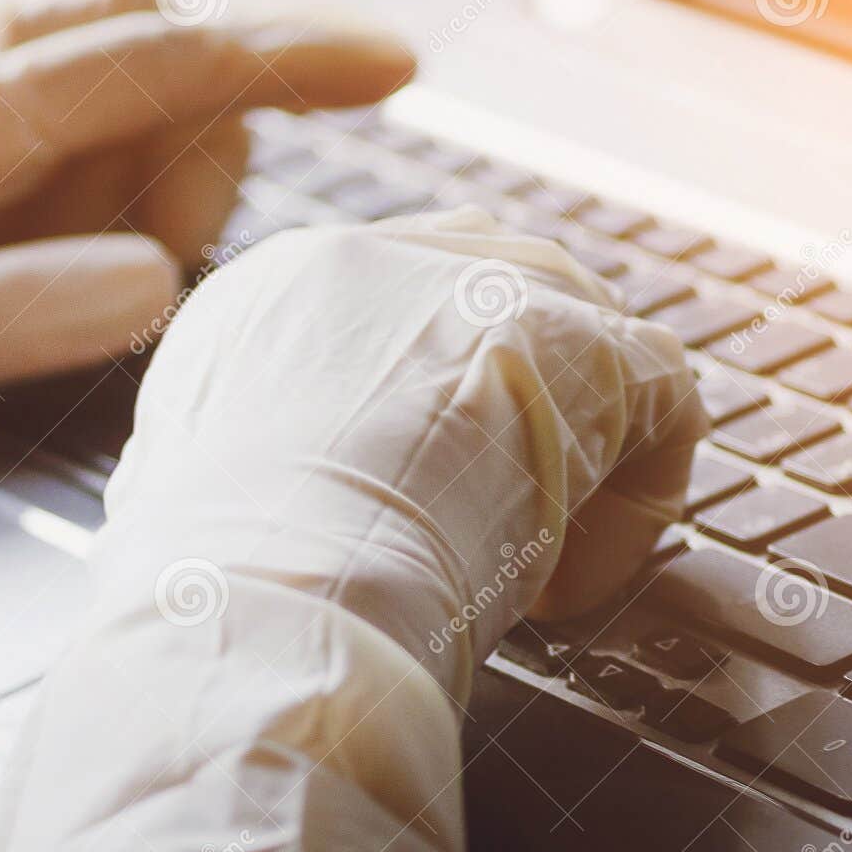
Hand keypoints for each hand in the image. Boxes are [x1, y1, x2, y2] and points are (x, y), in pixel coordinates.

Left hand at [0, 0, 413, 466]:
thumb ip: (4, 318)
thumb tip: (153, 284)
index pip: (156, 64)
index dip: (287, 62)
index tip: (389, 68)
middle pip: (139, 32)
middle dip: (187, 134)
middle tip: (114, 264)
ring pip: (80, 54)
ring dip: (115, 153)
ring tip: (19, 267)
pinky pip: (13, 88)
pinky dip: (53, 156)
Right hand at [0, 209, 706, 851]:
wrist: (261, 592)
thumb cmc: (213, 582)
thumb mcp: (188, 494)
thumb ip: (242, 458)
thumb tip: (275, 491)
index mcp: (280, 290)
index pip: (394, 301)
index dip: (430, 399)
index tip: (426, 485)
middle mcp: (387, 259)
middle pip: (504, 292)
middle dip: (521, 405)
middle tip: (498, 517)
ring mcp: (492, 287)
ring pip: (591, 343)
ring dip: (579, 458)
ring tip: (534, 568)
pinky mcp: (586, 346)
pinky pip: (663, 402)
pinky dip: (638, 502)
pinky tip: (570, 583)